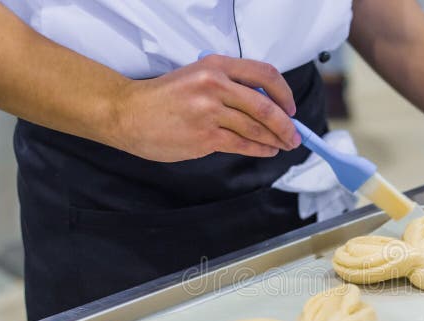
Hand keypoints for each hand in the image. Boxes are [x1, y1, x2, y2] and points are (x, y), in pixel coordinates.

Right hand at [109, 54, 300, 161]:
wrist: (128, 114)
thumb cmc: (162, 98)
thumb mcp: (196, 77)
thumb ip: (228, 85)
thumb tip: (262, 105)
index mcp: (216, 66)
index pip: (264, 74)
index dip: (284, 93)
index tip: (290, 107)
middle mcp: (215, 86)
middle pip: (266, 106)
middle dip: (286, 124)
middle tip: (295, 135)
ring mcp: (210, 112)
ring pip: (256, 128)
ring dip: (275, 140)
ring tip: (284, 146)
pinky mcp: (205, 137)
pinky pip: (242, 145)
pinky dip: (259, 150)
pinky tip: (267, 151)